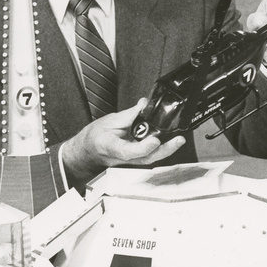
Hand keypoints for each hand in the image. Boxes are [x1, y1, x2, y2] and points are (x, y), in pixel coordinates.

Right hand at [61, 98, 185, 174]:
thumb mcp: (110, 121)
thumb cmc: (95, 137)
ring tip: (178, 140)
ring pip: (150, 158)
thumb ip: (129, 114)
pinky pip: (150, 155)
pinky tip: (171, 141)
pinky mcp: (136, 160)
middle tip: (178, 140)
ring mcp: (130, 161)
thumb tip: (144, 105)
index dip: (143, 147)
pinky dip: (161, 148)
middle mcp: (123, 158)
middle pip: (146, 158)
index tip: (154, 140)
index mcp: (112, 148)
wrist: (88, 150)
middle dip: (164, 150)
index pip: (129, 151)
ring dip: (166, 150)